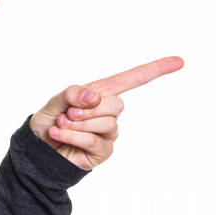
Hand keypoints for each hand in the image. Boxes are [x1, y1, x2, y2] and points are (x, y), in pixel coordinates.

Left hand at [29, 56, 183, 169]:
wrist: (37, 152)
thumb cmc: (46, 124)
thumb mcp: (54, 102)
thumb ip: (72, 94)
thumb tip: (94, 96)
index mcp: (100, 94)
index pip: (132, 79)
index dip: (155, 70)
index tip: (178, 61)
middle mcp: (107, 112)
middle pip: (118, 104)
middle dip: (91, 108)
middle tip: (69, 114)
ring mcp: (107, 133)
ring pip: (108, 124)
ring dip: (80, 124)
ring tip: (62, 126)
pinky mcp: (102, 152)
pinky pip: (96, 141)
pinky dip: (75, 137)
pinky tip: (60, 136)